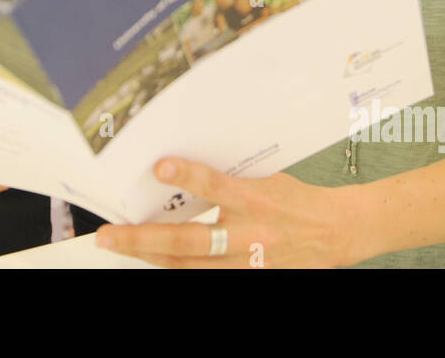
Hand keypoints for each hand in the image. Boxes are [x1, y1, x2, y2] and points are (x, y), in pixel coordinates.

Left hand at [93, 158, 359, 267]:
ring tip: (120, 246)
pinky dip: (177, 268)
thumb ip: (227, 178)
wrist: (335, 231)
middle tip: (109, 234)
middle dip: (144, 238)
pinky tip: (153, 261)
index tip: (160, 166)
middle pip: (190, 242)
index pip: (217, 187)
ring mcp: (247, 263)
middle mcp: (249, 236)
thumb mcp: (265, 179)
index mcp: (256, 201)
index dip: (189, 176)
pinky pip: (206, 277)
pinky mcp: (249, 278)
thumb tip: (182, 172)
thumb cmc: (297, 201)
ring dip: (151, 256)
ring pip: (189, 267)